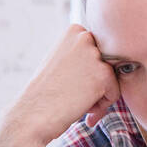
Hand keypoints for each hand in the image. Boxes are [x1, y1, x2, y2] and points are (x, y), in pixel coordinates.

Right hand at [10, 24, 120, 145]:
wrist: (31, 115)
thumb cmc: (46, 93)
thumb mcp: (63, 62)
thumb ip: (83, 56)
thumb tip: (111, 62)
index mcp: (74, 30)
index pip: (99, 52)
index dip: (87, 72)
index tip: (70, 82)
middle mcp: (85, 36)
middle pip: (108, 64)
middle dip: (95, 83)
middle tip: (72, 94)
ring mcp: (94, 54)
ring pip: (112, 79)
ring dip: (98, 95)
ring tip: (74, 100)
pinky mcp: (103, 73)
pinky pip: (114, 93)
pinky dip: (102, 105)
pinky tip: (80, 107)